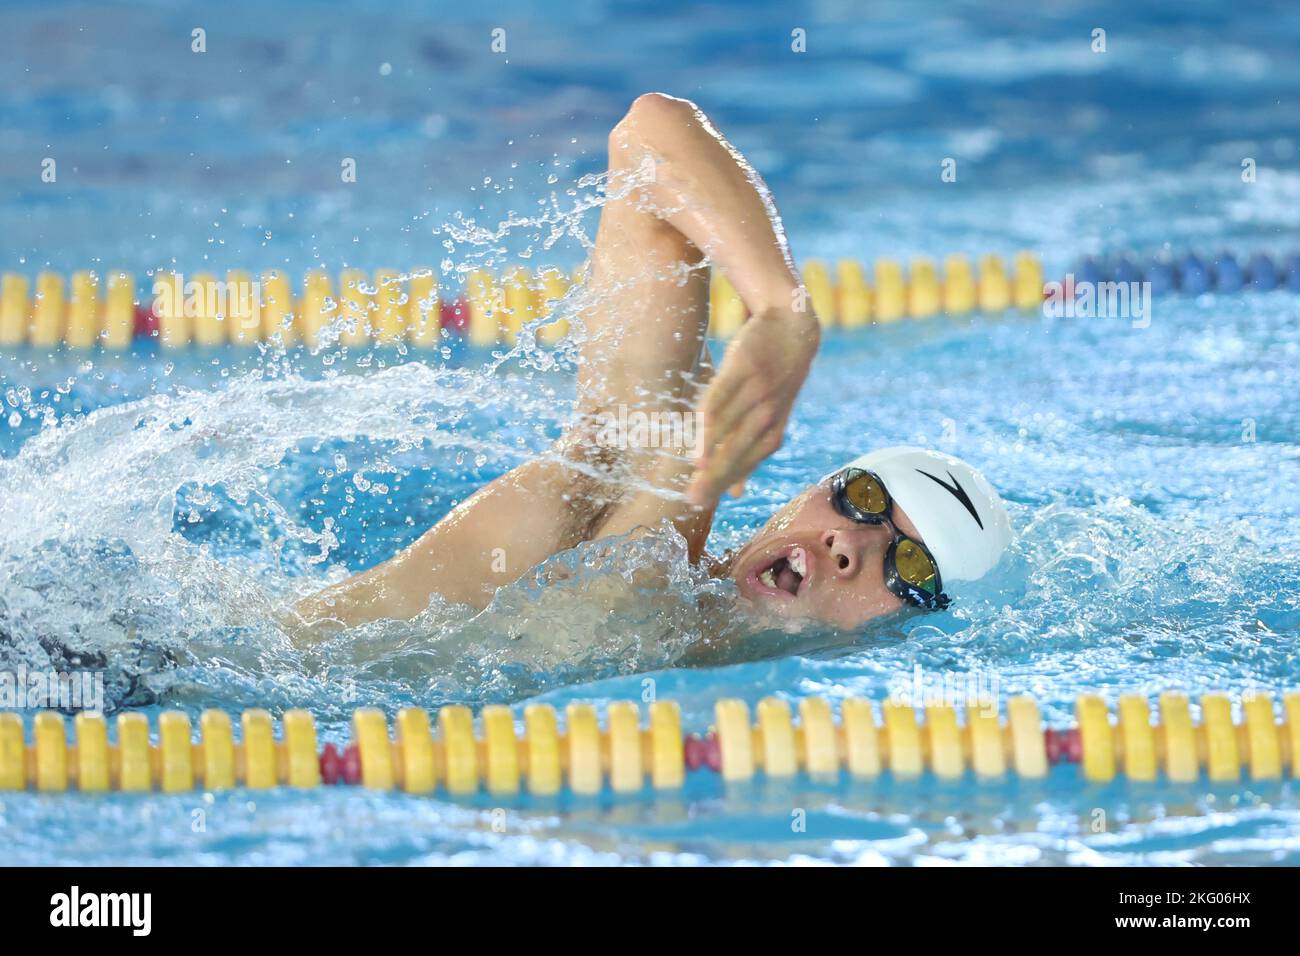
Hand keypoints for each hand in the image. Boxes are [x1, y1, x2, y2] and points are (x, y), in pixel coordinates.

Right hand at [687, 305, 819, 504]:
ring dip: (713, 449)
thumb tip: (735, 494)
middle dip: (716, 477)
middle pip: (739, 450)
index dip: (723, 482)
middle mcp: (768, 412)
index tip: (699, 502)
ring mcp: (757, 389)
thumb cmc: (774, 378)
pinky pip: (722, 396)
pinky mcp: (744, 366)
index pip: (746, 462)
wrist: (791, 327)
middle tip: (693, 498)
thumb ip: (751, 453)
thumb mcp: (771, 414)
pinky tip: (697, 433)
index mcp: (774, 429)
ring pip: (730, 426)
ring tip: (695, 472)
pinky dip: (709, 418)